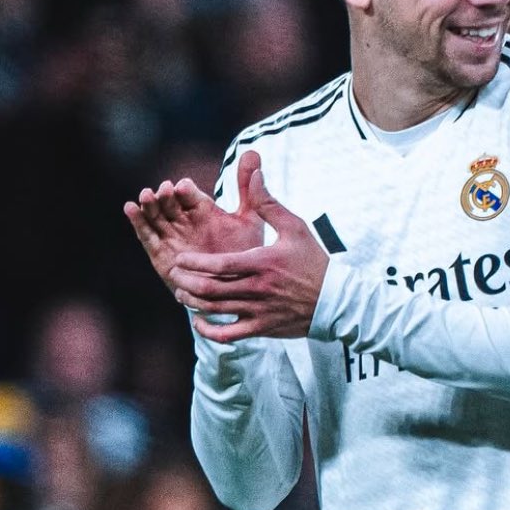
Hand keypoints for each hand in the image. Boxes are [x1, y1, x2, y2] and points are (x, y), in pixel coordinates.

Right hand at [124, 151, 264, 294]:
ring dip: (149, 205)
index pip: (190, 193)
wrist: (236, 287)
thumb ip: (248, 189)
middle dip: (166, 195)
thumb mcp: (249, 218)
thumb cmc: (244, 252)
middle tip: (165, 190)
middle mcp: (184, 219)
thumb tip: (253, 151)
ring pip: (156, 216)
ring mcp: (171, 235)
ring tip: (146, 195)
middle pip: (169, 202)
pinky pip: (146, 235)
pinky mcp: (160, 253)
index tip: (185, 187)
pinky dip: (137, 222)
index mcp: (203, 209)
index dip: (186, 190)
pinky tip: (130, 207)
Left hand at [171, 165, 328, 340]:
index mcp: (262, 263)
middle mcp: (258, 289)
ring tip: (182, 291)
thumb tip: (255, 173)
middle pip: (211, 289)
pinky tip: (200, 320)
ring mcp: (258, 311)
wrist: (335, 301)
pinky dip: (208, 330)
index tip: (180, 258)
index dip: (195, 263)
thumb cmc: (313, 261)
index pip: (220, 265)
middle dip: (187, 281)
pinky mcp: (261, 329)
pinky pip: (227, 335)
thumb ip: (269, 203)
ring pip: (215, 311)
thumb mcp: (295, 227)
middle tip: (175, 273)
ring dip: (193, 302)